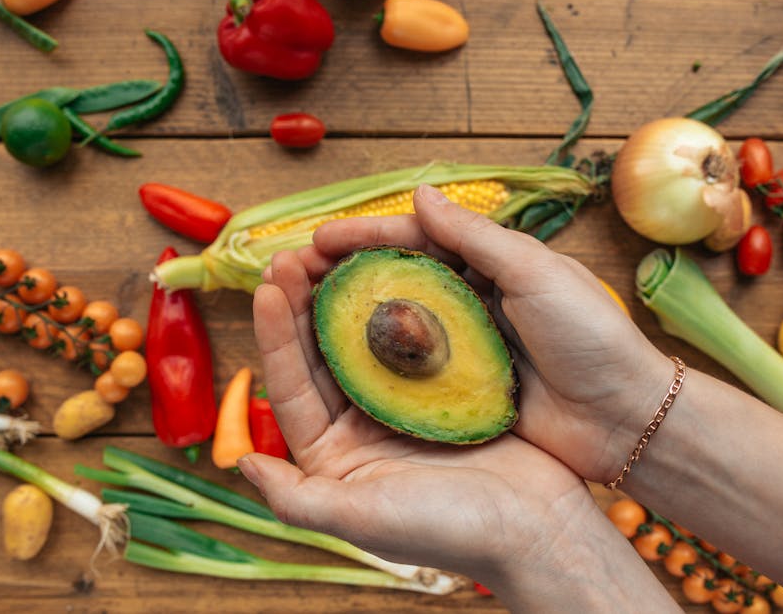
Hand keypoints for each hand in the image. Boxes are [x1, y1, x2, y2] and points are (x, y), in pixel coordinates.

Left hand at [242, 243, 602, 585]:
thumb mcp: (362, 519)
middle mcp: (361, 429)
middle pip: (322, 355)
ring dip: (348, 296)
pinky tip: (392, 267)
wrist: (539, 531)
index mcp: (333, 458)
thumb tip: (244, 463)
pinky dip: (400, 304)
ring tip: (334, 250)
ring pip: (364, 340)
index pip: (292, 386)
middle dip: (305, 302)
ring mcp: (402, 407)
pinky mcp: (444, 390)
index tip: (269, 286)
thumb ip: (297, 499)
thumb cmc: (448, 530)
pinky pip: (412, 338)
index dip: (277, 335)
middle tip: (296, 252)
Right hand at [287, 184, 674, 482]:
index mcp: (492, 264)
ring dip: (350, 319)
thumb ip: (475, 236)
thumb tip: (419, 192)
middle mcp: (474, 301)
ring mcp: (466, 349)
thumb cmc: (591, 337)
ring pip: (396, 327)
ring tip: (300, 318)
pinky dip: (373, 367)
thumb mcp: (535, 273)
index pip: (417, 239)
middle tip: (293, 276)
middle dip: (345, 275)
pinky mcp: (464, 394)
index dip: (365, 237)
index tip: (318, 241)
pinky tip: (336, 367)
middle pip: (396, 280)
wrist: (625, 418)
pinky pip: (409, 374)